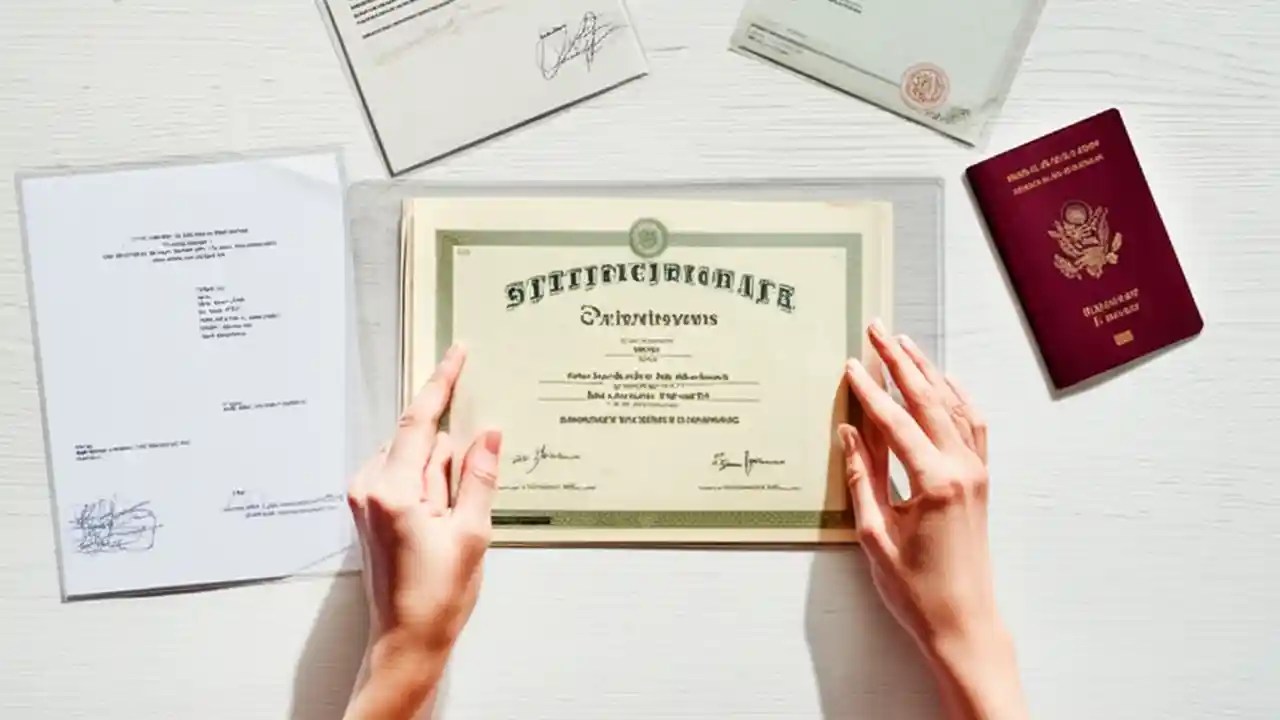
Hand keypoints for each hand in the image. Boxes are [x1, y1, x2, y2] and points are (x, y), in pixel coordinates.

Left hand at [344, 344, 501, 719]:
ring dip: (440, 478)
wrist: (405, 640)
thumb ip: (479, 476)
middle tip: (464, 509)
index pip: (421, 422)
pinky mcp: (367, 509)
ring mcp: (364, 498)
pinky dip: (428, 488)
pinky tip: (440, 522)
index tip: (458, 352)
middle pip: (422, 442)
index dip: (443, 383)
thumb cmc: (438, 596)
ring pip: (416, 460)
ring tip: (450, 527)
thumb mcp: (473, 533)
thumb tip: (489, 433)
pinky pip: (405, 477)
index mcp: (394, 490)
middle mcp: (370, 487)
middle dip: (451, 461)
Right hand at [841, 321, 1026, 719]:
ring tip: (904, 344)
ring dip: (928, 373)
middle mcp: (962, 469)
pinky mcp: (981, 482)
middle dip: (899, 363)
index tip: (850, 364)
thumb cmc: (916, 590)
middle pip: (927, 401)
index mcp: (934, 482)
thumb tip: (849, 432)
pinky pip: (973, 427)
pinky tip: (944, 382)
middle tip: (877, 330)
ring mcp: (976, 473)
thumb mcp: (875, 535)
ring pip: (953, 407)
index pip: (895, 422)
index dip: (869, 391)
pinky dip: (957, 398)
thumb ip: (862, 477)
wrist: (964, 622)